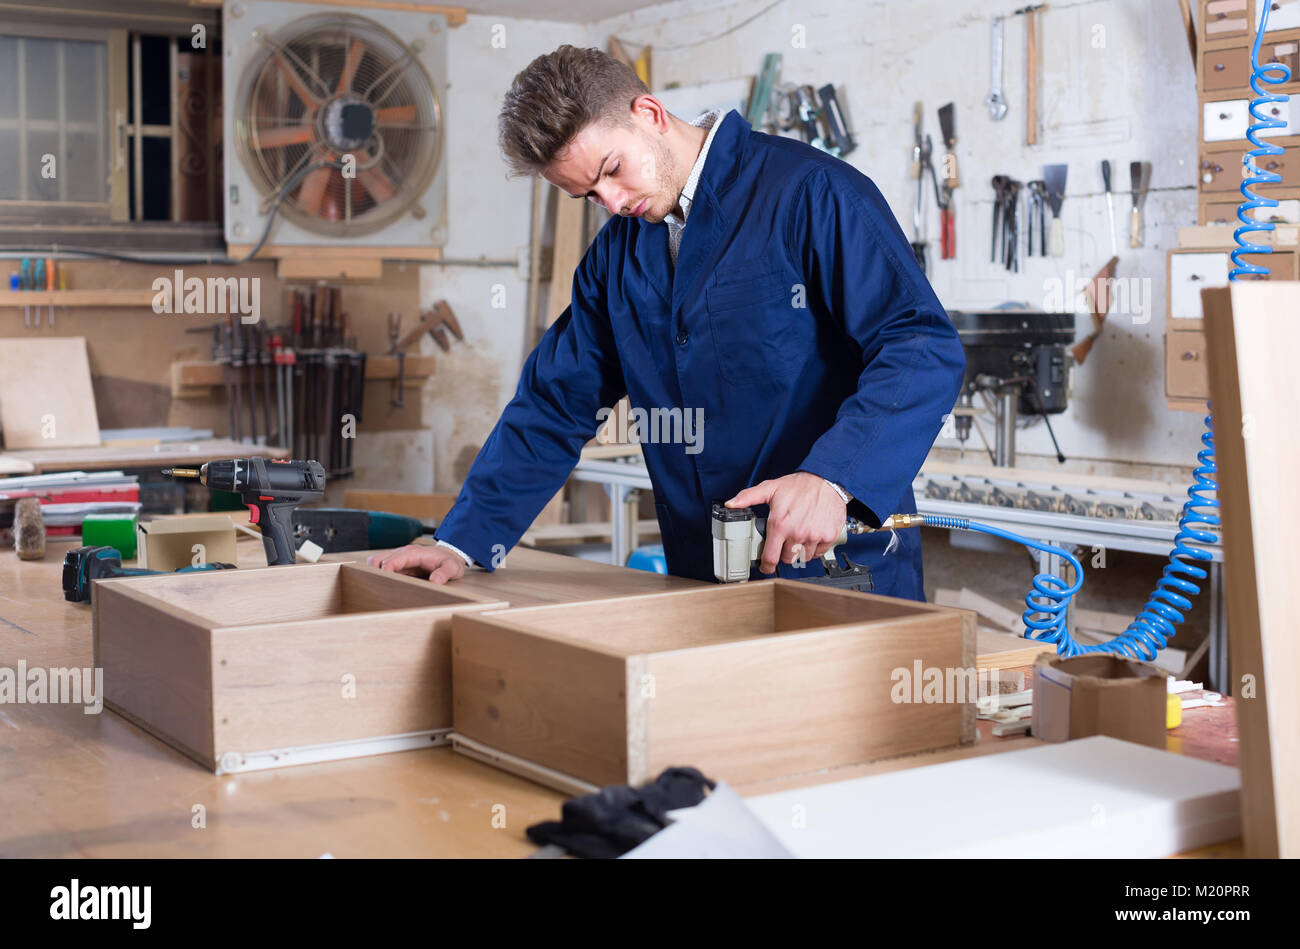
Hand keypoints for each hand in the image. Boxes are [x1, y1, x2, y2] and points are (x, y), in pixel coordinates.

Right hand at [366, 544, 465, 583]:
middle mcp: (402, 554)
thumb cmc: (449, 562)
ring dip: (375, 575)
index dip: (386, 571)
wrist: (449, 556)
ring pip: (376, 564)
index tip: (386, 584)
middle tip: (381, 589)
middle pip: (377, 561)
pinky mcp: (397, 565)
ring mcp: (398, 559)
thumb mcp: (452, 567)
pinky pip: (381, 568)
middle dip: (376, 574)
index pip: (392, 560)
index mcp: (414, 553)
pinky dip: (378, 576)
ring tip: (382, 589)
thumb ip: (445, 573)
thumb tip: (434, 581)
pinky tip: (385, 587)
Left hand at [726, 472, 846, 573]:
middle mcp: (797, 533)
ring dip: (800, 550)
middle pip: (787, 559)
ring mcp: (814, 536)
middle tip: (785, 540)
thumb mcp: (770, 488)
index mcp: (780, 524)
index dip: (766, 566)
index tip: (766, 567)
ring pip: (803, 557)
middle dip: (784, 552)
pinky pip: (819, 553)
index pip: (771, 558)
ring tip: (799, 535)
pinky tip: (812, 535)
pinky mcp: (828, 537)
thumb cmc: (799, 485)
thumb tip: (731, 504)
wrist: (826, 480)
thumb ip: (748, 497)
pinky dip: (815, 548)